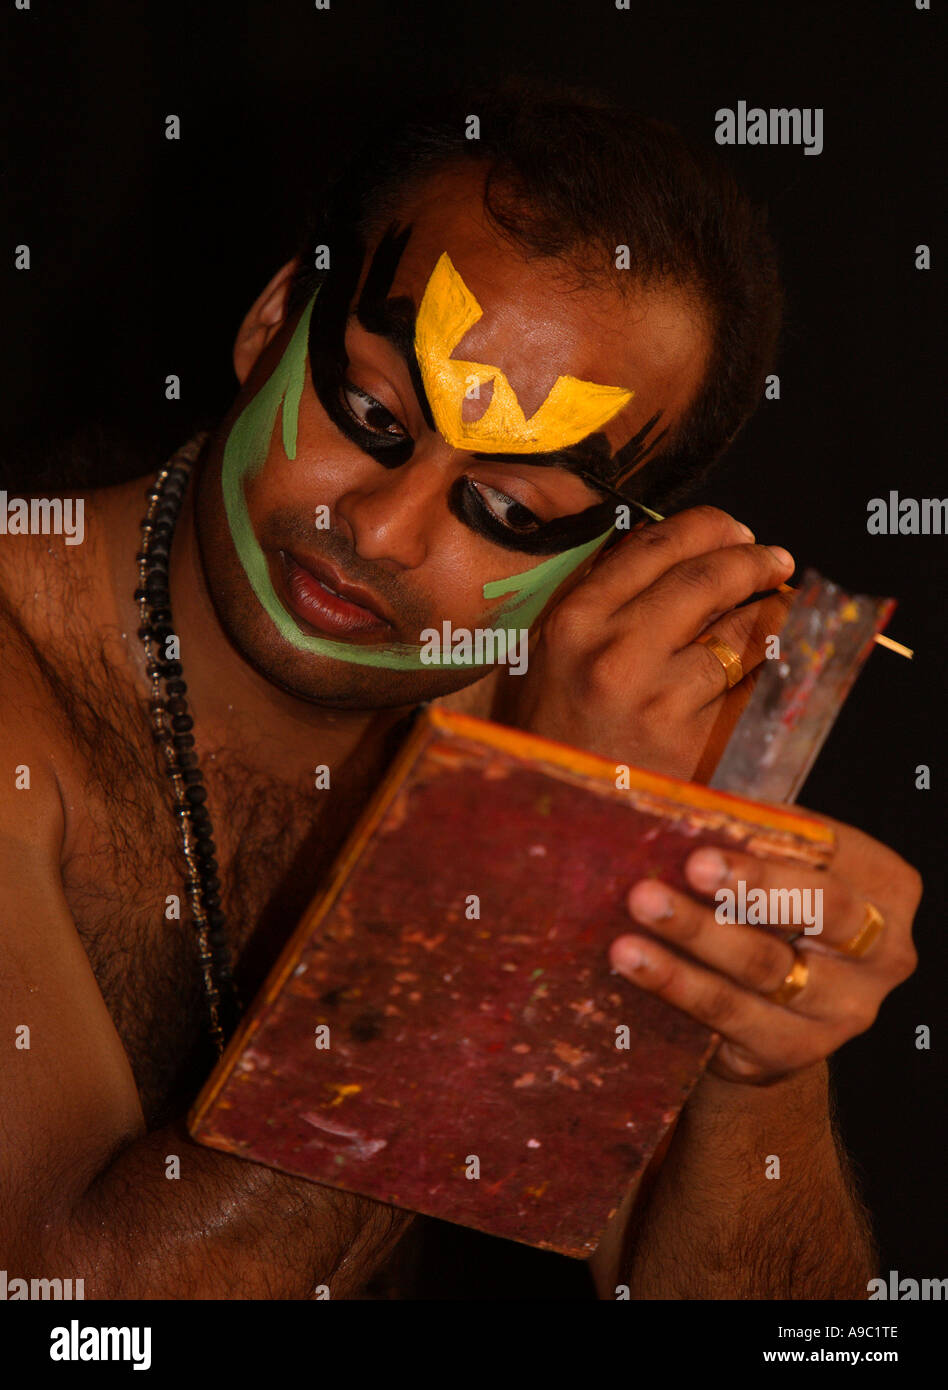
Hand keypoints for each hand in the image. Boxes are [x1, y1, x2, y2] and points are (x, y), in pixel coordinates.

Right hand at [492, 505, 795, 781]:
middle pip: (707, 580)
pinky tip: (767, 667)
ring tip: (781, 609)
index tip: (735, 530)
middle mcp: (615, 654)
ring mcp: (659, 700)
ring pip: (741, 633)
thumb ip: (598, 601)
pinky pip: (750, 689)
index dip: (709, 527)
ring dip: (772, 614)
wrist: (553, 814)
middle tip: (775, 561)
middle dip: (753, 561)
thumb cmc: (549, 732)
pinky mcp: (695, 743)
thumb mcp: (546, 655)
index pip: (654, 548)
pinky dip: (766, 671)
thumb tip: (670, 552)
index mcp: (574, 621)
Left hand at [608, 813, 920, 1083]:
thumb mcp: (778, 864)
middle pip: (818, 912)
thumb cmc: (773, 909)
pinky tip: (636, 964)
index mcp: (886, 886)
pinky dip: (678, 986)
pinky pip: (732, 1016)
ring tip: (636, 922)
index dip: (768, 861)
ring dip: (694, 939)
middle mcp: (883, 952)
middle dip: (745, 892)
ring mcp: (845, 1009)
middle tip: (676, 877)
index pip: (832, 862)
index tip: (701, 852)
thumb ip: (750, 835)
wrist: (775, 1008)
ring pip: (767, 968)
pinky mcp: (798, 1049)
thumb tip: (678, 808)